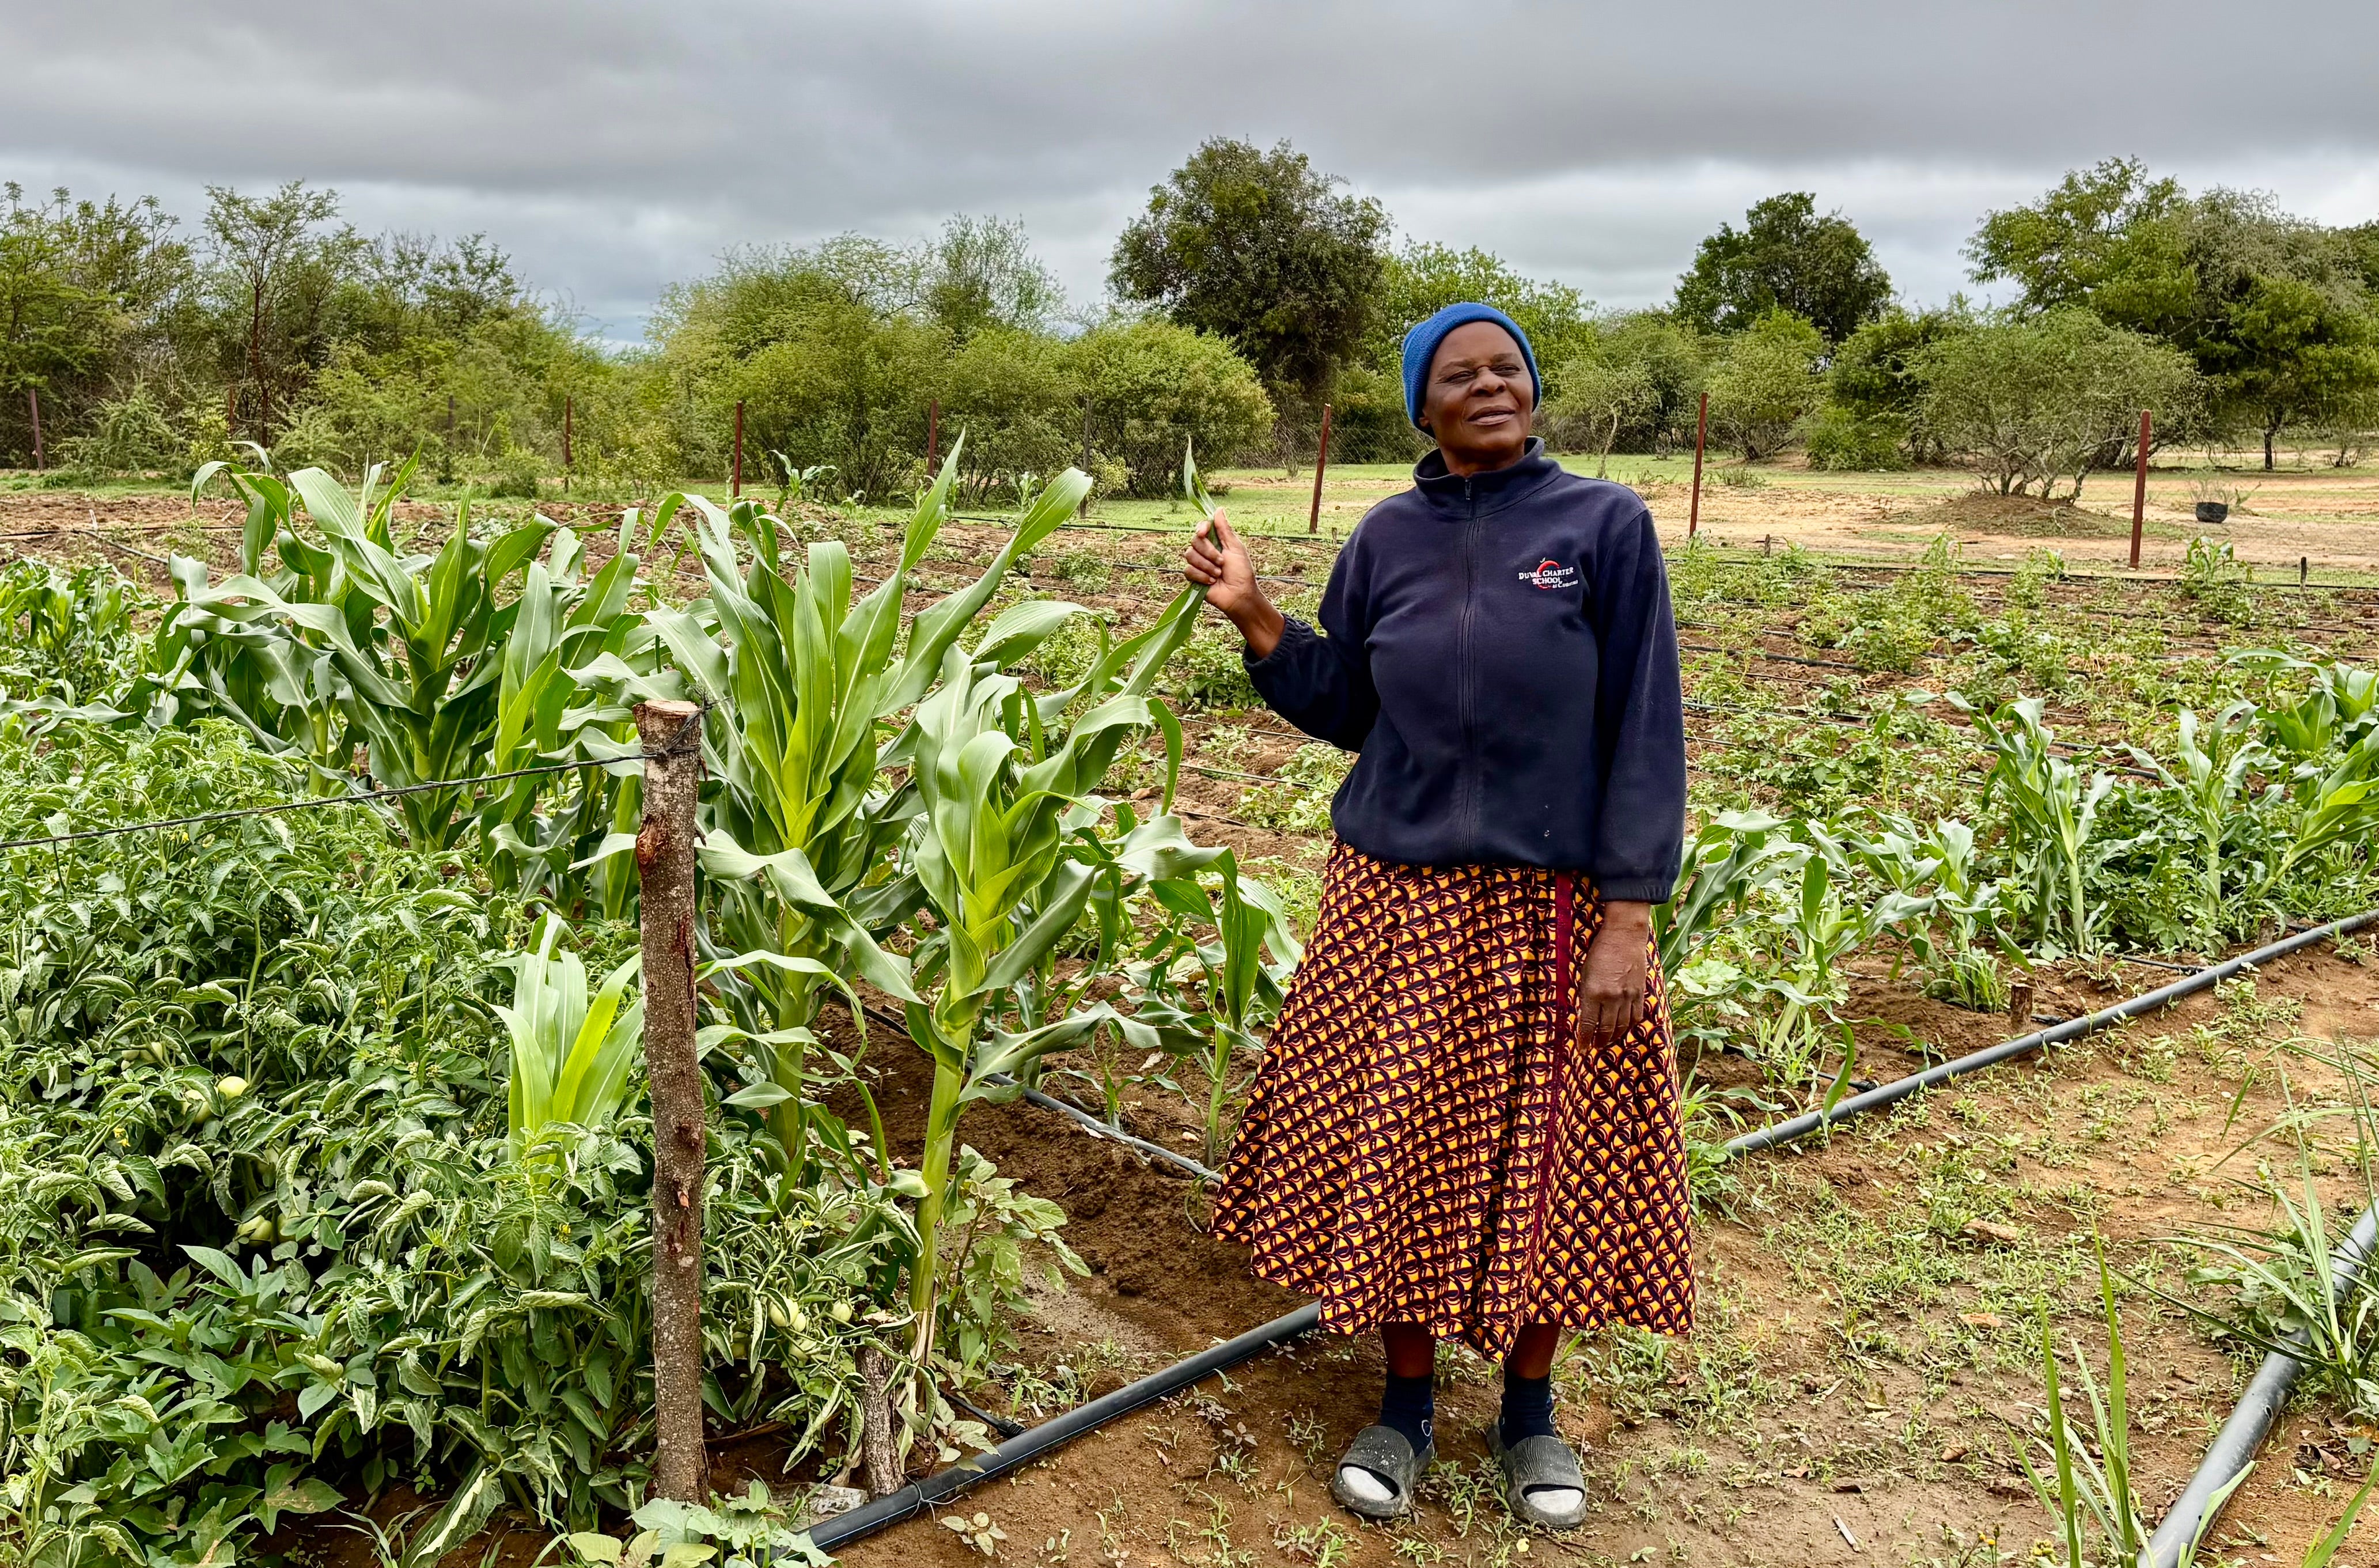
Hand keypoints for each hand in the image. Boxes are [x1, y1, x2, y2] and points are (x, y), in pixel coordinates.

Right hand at [1182, 509, 1283, 657]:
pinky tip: (1211, 582)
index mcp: (1216, 541)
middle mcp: (1205, 551)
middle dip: (1209, 552)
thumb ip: (1225, 529)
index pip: (1201, 528)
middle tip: (1222, 562)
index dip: (1201, 528)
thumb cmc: (1242, 572)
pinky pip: (1188, 570)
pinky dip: (1201, 576)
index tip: (1205, 533)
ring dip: (1207, 565)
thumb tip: (1219, 509)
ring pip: (1190, 555)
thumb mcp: (1235, 547)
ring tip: (1218, 574)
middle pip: (1194, 541)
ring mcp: (1198, 564)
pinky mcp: (1193, 577)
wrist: (1239, 595)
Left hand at [1578, 901, 1652, 1048]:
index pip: (1589, 1024)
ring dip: (1613, 1037)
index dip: (1585, 1040)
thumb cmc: (1599, 951)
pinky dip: (1629, 1026)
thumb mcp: (1584, 973)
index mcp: (1594, 992)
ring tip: (1607, 1041)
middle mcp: (1612, 997)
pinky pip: (1636, 1016)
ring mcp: (1628, 996)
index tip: (1582, 1050)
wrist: (1624, 936)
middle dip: (1599, 1042)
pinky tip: (1623, 1028)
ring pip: (1622, 1026)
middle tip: (1594, 1047)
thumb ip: (1586, 995)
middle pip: (1606, 1029)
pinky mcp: (1640, 992)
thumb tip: (1586, 1014)